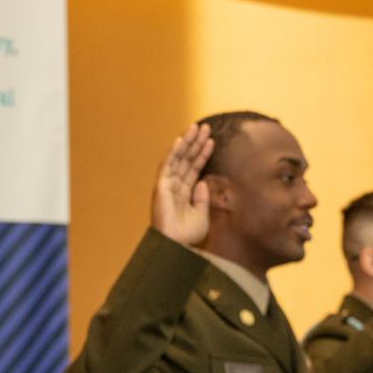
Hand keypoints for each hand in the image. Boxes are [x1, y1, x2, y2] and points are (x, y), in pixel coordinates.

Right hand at [150, 124, 214, 247]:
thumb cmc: (187, 235)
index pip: (194, 169)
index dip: (203, 154)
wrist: (177, 245)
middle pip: (187, 160)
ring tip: (197, 127)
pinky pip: (168, 165)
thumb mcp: (202, 215)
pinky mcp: (161, 186)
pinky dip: (174, 152)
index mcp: (184, 193)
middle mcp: (174, 187)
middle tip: (206, 126)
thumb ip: (203, 198)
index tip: (212, 141)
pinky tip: (182, 139)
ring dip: (188, 142)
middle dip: (196, 143)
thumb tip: (203, 182)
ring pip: (178, 158)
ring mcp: (167, 185)